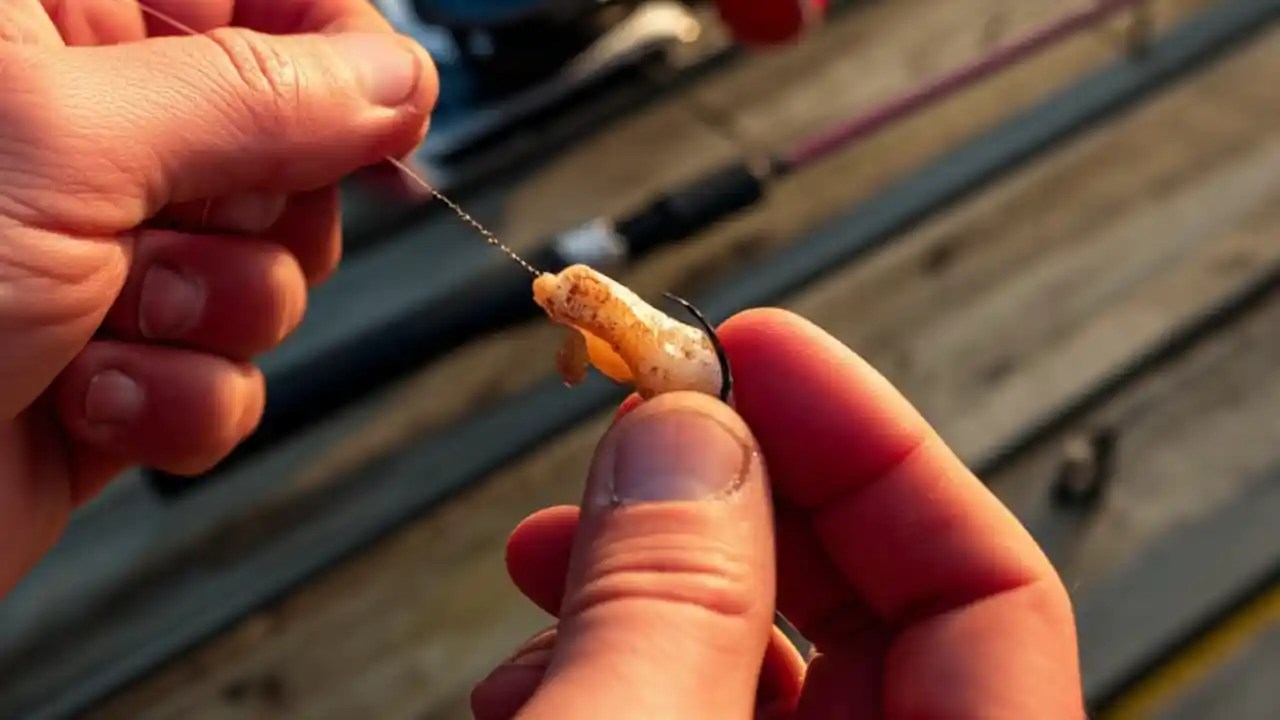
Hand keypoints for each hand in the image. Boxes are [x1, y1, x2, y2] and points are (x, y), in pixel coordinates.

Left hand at [0, 1, 436, 594]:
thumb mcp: (64, 149)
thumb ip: (252, 97)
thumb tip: (392, 79)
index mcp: (42, 29)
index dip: (334, 51)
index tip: (382, 110)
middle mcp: (78, 135)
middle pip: (286, 143)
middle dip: (263, 209)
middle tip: (189, 226)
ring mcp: (104, 254)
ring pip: (273, 269)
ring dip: (217, 316)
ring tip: (115, 321)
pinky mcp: (122, 363)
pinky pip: (234, 375)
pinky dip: (183, 402)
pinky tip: (93, 395)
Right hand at [473, 309, 1083, 718]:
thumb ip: (672, 599)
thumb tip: (685, 433)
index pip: (990, 586)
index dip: (875, 442)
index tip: (757, 346)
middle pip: (864, 605)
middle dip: (730, 490)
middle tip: (639, 417)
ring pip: (753, 659)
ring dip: (640, 577)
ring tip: (547, 549)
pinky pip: (682, 711)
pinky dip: (608, 664)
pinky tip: (532, 670)